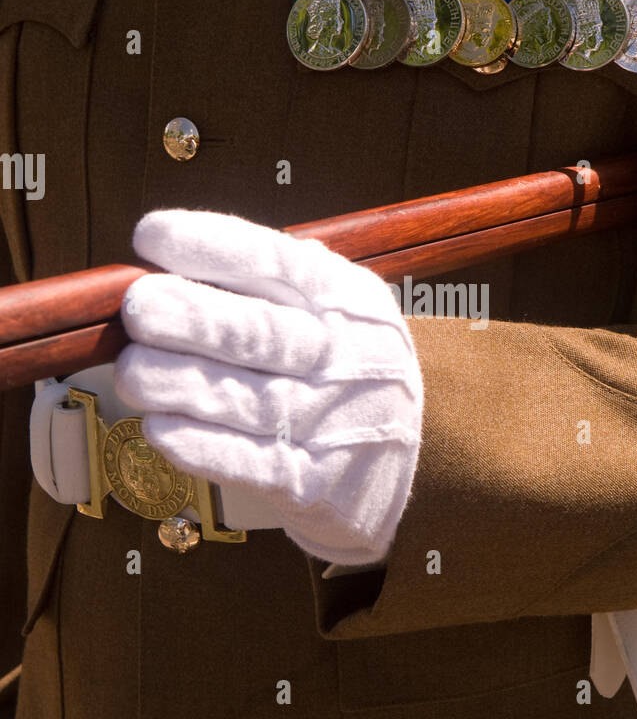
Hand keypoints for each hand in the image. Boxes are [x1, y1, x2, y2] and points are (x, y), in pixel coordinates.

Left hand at [115, 209, 422, 564]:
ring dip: (180, 384)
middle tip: (137, 308)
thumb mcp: (337, 309)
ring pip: (247, 401)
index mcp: (345, 300)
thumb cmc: (348, 366)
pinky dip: (203, 448)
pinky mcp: (314, 482)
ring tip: (131, 372)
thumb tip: (166, 261)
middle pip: (261, 334)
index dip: (212, 246)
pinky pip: (252, 464)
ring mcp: (331, 421)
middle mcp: (343, 356)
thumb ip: (269, 283)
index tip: (150, 235)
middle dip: (193, 318)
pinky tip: (161, 430)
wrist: (422, 455)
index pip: (278, 262)